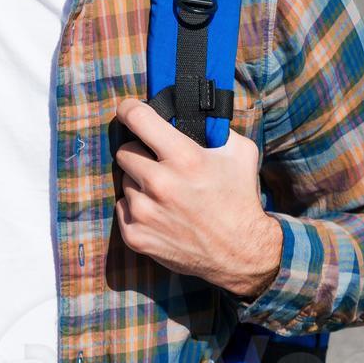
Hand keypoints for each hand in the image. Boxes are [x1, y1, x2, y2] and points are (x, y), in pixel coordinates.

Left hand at [110, 98, 282, 301]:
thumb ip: (215, 129)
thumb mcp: (240, 153)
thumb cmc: (240, 199)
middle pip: (124, 151)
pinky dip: (136, 208)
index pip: (137, 119)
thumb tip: (193, 111)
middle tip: (156, 161)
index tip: (128, 110)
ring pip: (125, 181)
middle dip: (139, 152)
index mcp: (184, 158)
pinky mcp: (135, 235)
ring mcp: (144, 211)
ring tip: (166, 194)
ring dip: (140, 183)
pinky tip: (160, 213)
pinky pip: (123, 207)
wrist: (240, 252)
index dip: (129, 110)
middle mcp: (160, 183)